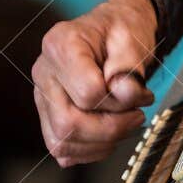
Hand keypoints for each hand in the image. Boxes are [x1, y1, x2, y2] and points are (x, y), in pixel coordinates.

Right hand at [34, 0, 158, 166]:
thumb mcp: (133, 37)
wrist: (114, 32)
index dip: (119, 100)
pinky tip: (109, 133)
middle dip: (111, 128)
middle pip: (68, 123)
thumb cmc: (122, 32)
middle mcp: (44, 72)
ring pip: (63, 142)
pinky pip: (62, 151)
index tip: (140, 91)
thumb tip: (124, 95)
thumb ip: (129, 66)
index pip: (87, 93)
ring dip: (103, 142)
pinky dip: (91, 151)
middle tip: (137, 115)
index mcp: (60, 45)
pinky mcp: (48, 118)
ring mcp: (42, 97)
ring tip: (126, 122)